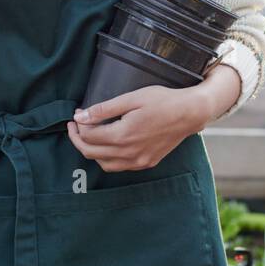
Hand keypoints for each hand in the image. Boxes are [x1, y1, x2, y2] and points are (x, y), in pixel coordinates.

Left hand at [66, 63, 242, 171]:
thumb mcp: (132, 98)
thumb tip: (80, 116)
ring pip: (103, 164)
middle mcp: (129, 153)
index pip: (89, 137)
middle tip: (74, 125)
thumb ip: (104, 109)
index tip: (75, 115)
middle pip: (91, 153)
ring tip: (88, 135)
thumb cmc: (162, 101)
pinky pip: (118, 167)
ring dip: (91, 151)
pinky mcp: (146, 163)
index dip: (78, 126)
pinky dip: (107, 158)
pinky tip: (107, 145)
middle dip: (78, 139)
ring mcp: (138, 161)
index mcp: (123, 135)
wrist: (189, 113)